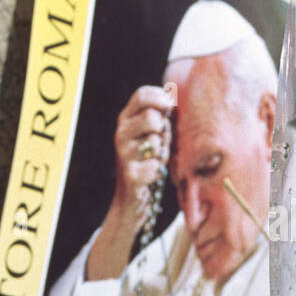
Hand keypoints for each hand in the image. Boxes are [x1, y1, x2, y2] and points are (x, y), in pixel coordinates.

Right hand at [85, 86, 173, 281]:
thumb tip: (174, 100)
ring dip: (163, 153)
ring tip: (157, 160)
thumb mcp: (155, 136)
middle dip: (165, 132)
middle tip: (162, 144)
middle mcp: (121, 133)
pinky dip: (159, 171)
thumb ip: (161, 118)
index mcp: (126, 119)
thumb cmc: (149, 163)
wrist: (133, 200)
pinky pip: (157, 166)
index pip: (141, 95)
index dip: (160, 97)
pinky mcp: (130, 175)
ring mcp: (123, 154)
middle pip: (151, 117)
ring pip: (156, 142)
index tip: (170, 108)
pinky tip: (151, 176)